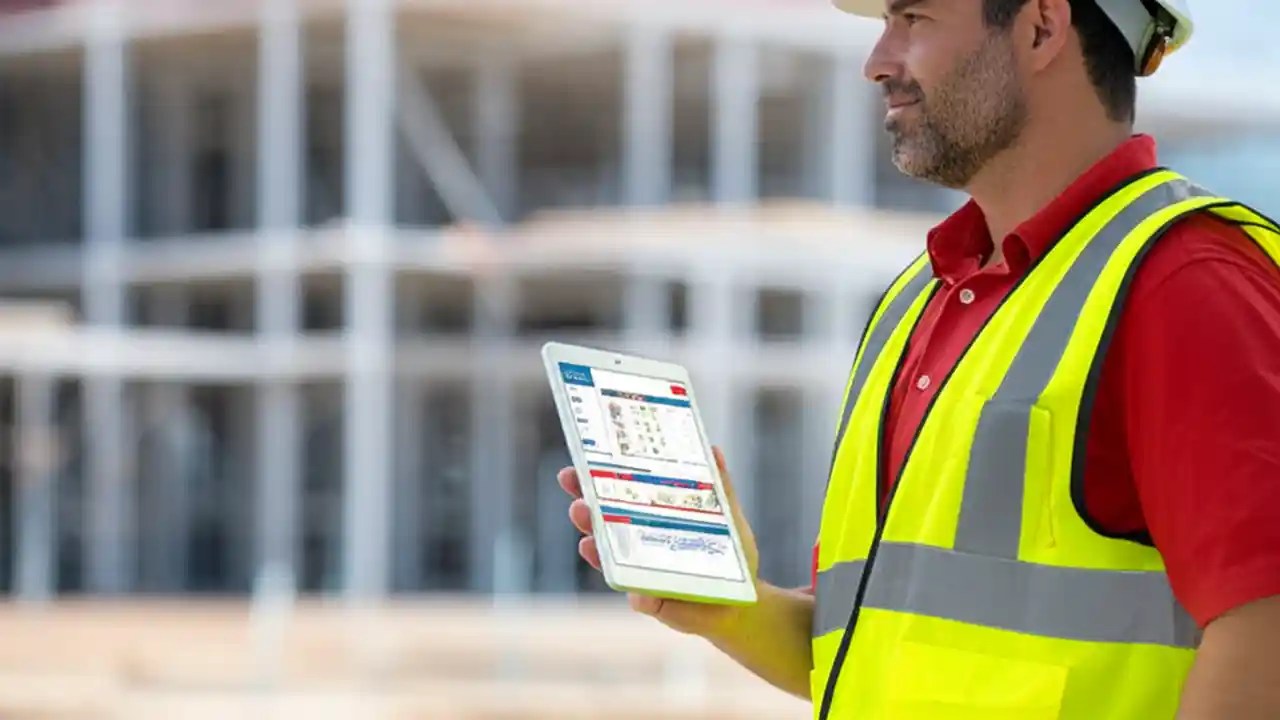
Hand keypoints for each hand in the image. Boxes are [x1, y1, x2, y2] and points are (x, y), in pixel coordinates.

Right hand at [557, 447, 759, 639]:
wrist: (742, 603)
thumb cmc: (732, 558)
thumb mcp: (729, 517)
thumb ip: (721, 488)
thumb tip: (713, 450)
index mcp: (651, 522)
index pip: (619, 498)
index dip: (596, 480)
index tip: (580, 459)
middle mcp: (638, 547)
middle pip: (602, 523)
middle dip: (583, 501)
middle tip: (570, 480)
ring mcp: (640, 574)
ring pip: (608, 556)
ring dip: (591, 536)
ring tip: (581, 516)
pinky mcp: (653, 603)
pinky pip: (636, 597)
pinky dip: (630, 589)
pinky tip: (627, 581)